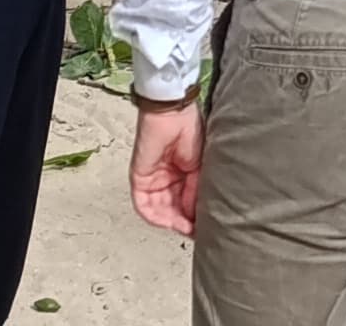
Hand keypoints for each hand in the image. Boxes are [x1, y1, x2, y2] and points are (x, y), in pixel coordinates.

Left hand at [128, 101, 202, 236]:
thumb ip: (196, 193)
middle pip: (172, 210)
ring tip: (186, 227)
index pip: (187, 203)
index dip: (195, 217)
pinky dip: (156, 217)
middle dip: (184, 222)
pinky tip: (171, 221)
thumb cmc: (190, 130)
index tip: (206, 228)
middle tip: (197, 231)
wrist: (173, 114)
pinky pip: (143, 205)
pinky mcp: (139, 178)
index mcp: (182, 174)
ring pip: (159, 211)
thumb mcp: (201, 168)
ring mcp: (152, 179)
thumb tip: (196, 217)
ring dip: (172, 222)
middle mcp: (166, 179)